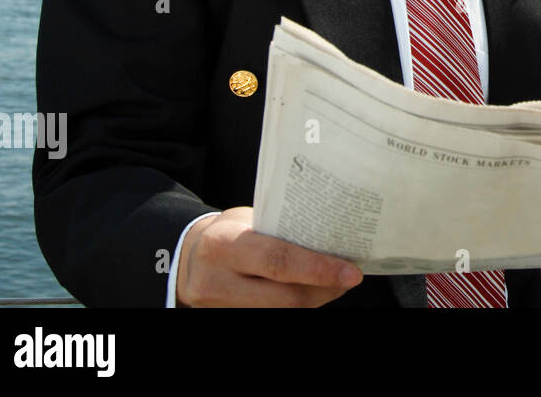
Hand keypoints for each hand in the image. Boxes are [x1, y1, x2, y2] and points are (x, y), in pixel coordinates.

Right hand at [175, 206, 362, 306]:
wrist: (189, 259)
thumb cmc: (227, 233)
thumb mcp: (248, 222)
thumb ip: (281, 233)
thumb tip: (330, 241)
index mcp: (223, 245)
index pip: (278, 261)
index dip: (318, 269)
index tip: (351, 271)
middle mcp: (218, 282)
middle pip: (285, 297)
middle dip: (325, 288)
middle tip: (349, 276)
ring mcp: (220, 307)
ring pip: (282, 312)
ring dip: (315, 298)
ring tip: (335, 282)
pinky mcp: (228, 319)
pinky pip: (272, 315)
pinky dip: (298, 304)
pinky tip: (313, 290)